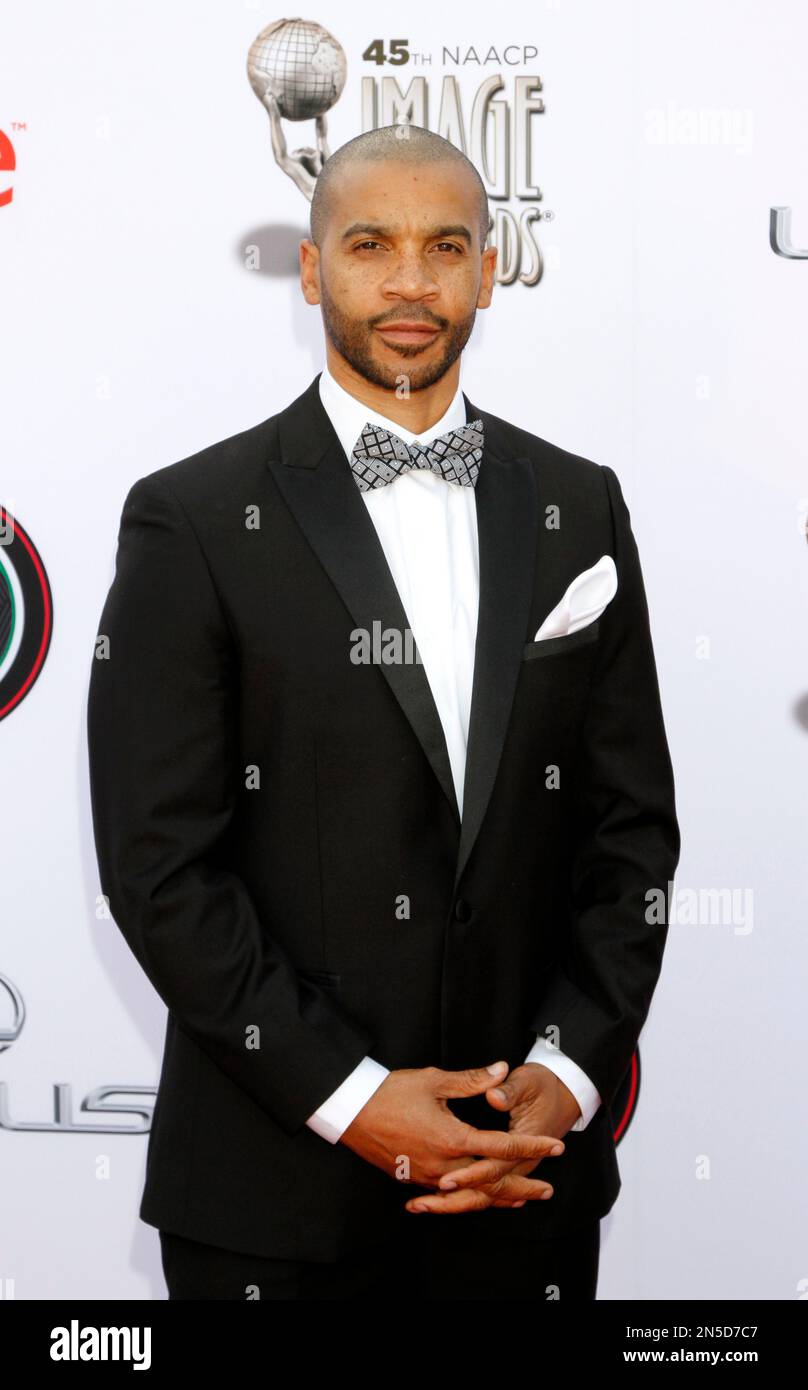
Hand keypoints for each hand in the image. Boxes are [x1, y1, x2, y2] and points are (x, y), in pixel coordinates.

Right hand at [403, 1063, 579, 1212]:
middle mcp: (443, 1164)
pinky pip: (450, 1196)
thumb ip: (471, 1080)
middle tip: (548, 1190)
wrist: (350, 1112)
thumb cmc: (391, 1092)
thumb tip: (501, 1069)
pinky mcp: (415, 1179)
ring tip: (522, 1199)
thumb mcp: (433, 1081)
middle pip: (491, 1182)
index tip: (556, 1147)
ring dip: (499, 1196)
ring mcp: (428, 1176)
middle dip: (522, 1186)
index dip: (531, 1146)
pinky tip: (481, 1197)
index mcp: (452, 1138)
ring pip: (471, 1194)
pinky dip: (471, 1198)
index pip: (501, 1147)